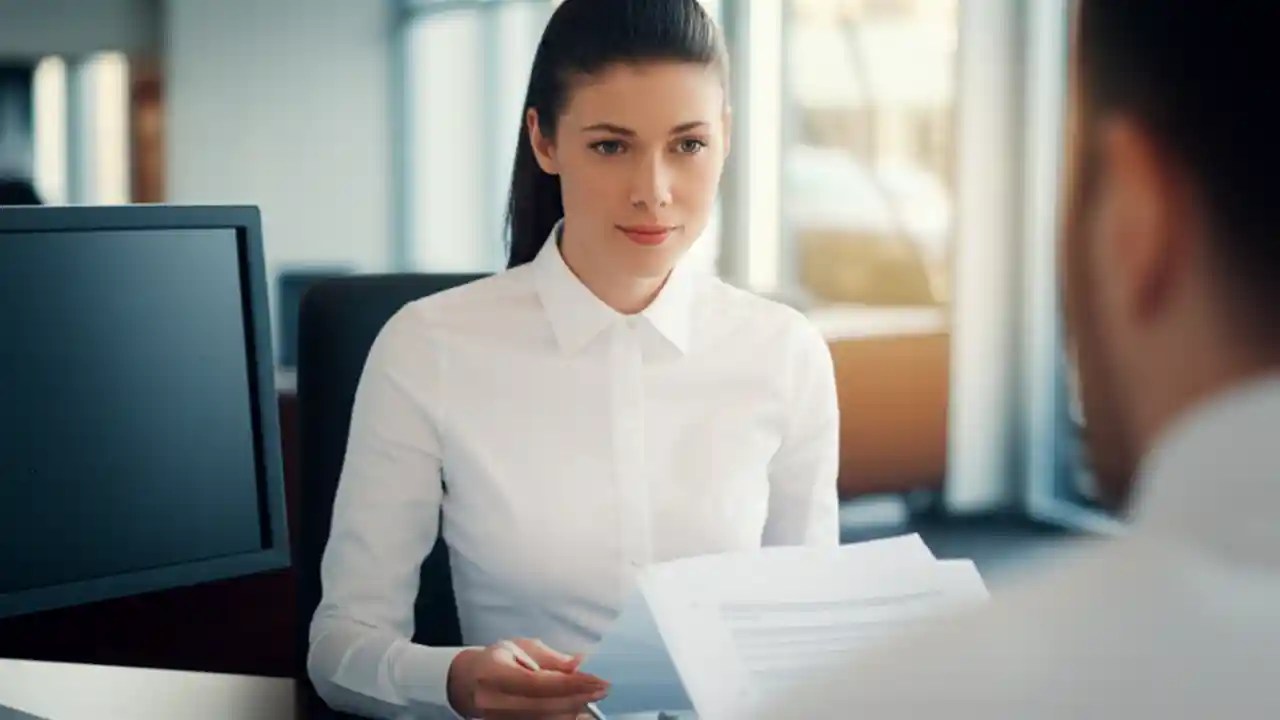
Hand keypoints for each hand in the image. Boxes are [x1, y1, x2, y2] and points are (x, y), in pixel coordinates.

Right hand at [447, 637, 608, 718]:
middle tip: (602, 689)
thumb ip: (549, 658)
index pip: (539, 683)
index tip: (597, 681)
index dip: (571, 684)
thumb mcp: (519, 647)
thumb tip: (579, 663)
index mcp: (495, 674)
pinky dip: (560, 717)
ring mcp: (498, 719)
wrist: (466, 683)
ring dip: (572, 710)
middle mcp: (494, 701)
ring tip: (590, 696)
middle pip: (544, 707)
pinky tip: (574, 708)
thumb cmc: (495, 660)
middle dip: (578, 698)